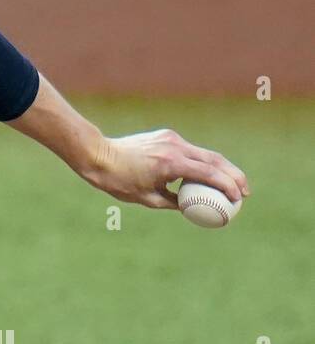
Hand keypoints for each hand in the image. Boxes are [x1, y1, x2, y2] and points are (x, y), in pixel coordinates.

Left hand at [87, 129, 249, 208]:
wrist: (98, 155)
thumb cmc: (118, 180)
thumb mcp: (147, 199)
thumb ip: (173, 203)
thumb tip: (191, 208)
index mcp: (171, 164)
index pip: (209, 173)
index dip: (228, 185)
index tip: (238, 198)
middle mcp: (175, 147)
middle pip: (215, 160)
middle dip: (233, 175)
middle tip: (244, 192)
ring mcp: (171, 139)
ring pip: (205, 153)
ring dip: (221, 168)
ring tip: (232, 184)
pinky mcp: (166, 136)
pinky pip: (191, 150)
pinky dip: (203, 162)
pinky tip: (208, 174)